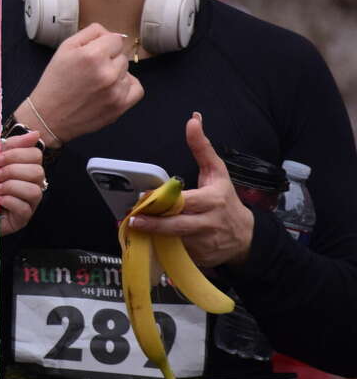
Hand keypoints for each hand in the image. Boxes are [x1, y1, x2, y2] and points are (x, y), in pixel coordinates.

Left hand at [0, 130, 45, 235]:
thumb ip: (12, 145)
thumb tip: (35, 134)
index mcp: (28, 167)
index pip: (36, 154)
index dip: (17, 154)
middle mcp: (34, 184)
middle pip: (38, 171)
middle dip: (13, 170)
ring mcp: (31, 203)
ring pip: (34, 190)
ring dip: (12, 186)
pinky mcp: (23, 219)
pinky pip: (25, 209)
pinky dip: (10, 201)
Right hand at [24, 24, 142, 144]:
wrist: (49, 117)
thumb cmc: (55, 83)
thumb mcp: (64, 49)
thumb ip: (89, 33)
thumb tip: (110, 33)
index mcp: (92, 55)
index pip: (115, 39)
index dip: (103, 45)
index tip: (92, 54)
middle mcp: (107, 72)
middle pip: (122, 55)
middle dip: (108, 59)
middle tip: (90, 71)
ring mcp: (116, 91)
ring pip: (127, 71)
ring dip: (115, 74)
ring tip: (96, 83)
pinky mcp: (120, 106)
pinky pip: (137, 88)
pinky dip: (127, 86)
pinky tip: (112, 89)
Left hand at [128, 112, 254, 266]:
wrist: (246, 237)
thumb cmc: (225, 200)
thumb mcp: (217, 172)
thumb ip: (202, 148)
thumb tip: (193, 119)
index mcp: (213, 200)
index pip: (186, 201)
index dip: (164, 202)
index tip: (144, 199)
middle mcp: (209, 223)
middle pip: (177, 225)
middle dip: (154, 224)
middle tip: (133, 219)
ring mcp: (204, 243)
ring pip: (174, 241)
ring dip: (153, 237)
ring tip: (134, 230)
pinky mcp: (198, 258)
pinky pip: (175, 253)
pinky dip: (161, 248)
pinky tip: (148, 243)